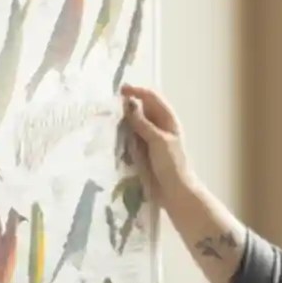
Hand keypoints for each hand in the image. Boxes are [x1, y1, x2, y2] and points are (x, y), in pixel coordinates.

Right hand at [119, 84, 195, 204]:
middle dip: (127, 105)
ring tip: (106, 118)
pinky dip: (122, 135)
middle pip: (142, 109)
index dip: (137, 91)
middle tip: (108, 104)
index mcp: (168, 120)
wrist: (175, 192)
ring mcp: (151, 139)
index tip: (120, 90)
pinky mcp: (144, 152)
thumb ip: (143, 122)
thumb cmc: (171, 164)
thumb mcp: (157, 140)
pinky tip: (111, 136)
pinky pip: (130, 138)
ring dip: (123, 120)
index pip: (152, 98)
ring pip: (134, 123)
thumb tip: (129, 102)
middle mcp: (160, 127)